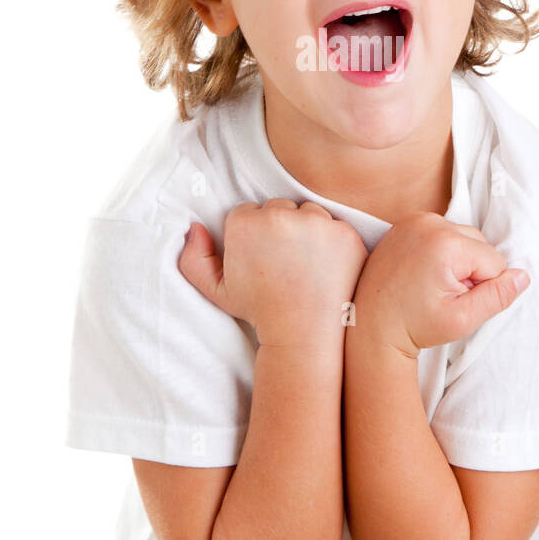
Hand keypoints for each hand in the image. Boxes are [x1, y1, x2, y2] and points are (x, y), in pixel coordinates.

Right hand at [178, 199, 368, 349]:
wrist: (303, 332)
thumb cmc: (259, 311)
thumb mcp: (216, 291)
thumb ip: (194, 259)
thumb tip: (196, 228)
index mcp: (245, 223)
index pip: (248, 211)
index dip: (252, 235)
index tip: (259, 258)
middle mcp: (280, 216)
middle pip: (278, 207)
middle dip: (279, 229)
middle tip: (282, 263)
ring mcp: (317, 222)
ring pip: (308, 213)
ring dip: (306, 231)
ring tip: (303, 265)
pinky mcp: (344, 232)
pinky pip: (334, 226)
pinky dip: (332, 243)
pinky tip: (325, 267)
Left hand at [351, 212, 529, 356]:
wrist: (370, 326)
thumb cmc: (415, 326)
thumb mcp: (462, 319)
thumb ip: (498, 296)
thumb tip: (523, 276)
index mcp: (446, 243)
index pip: (494, 261)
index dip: (482, 287)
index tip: (454, 301)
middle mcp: (429, 222)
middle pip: (479, 245)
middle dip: (471, 271)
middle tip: (442, 295)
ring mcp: (414, 220)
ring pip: (462, 238)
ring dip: (457, 261)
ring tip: (431, 285)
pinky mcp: (405, 223)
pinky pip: (442, 234)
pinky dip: (441, 252)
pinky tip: (422, 274)